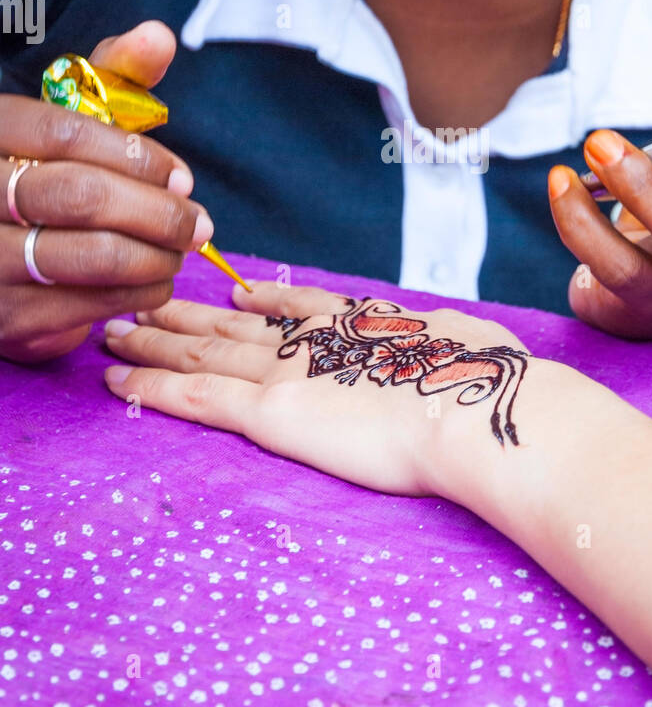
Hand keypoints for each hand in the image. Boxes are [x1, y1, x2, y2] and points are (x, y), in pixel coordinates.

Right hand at [0, 21, 212, 363]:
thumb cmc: (45, 176)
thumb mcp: (68, 120)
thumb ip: (113, 77)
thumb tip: (158, 35)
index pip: (65, 134)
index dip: (137, 156)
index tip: (182, 178)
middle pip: (82, 196)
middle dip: (158, 213)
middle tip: (198, 223)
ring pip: (91, 255)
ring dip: (156, 256)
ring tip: (181, 251)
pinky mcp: (7, 316)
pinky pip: (89, 304)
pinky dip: (139, 292)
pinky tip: (157, 278)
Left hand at [103, 283, 531, 495]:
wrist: (468, 406)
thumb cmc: (479, 381)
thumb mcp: (463, 342)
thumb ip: (441, 341)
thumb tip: (459, 340)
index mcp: (356, 327)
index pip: (293, 309)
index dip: (259, 301)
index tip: (233, 294)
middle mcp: (310, 343)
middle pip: (230, 326)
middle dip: (184, 315)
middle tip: (143, 301)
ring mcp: (283, 374)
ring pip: (199, 352)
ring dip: (155, 341)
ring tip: (117, 328)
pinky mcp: (267, 412)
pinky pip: (195, 397)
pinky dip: (154, 387)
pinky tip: (120, 379)